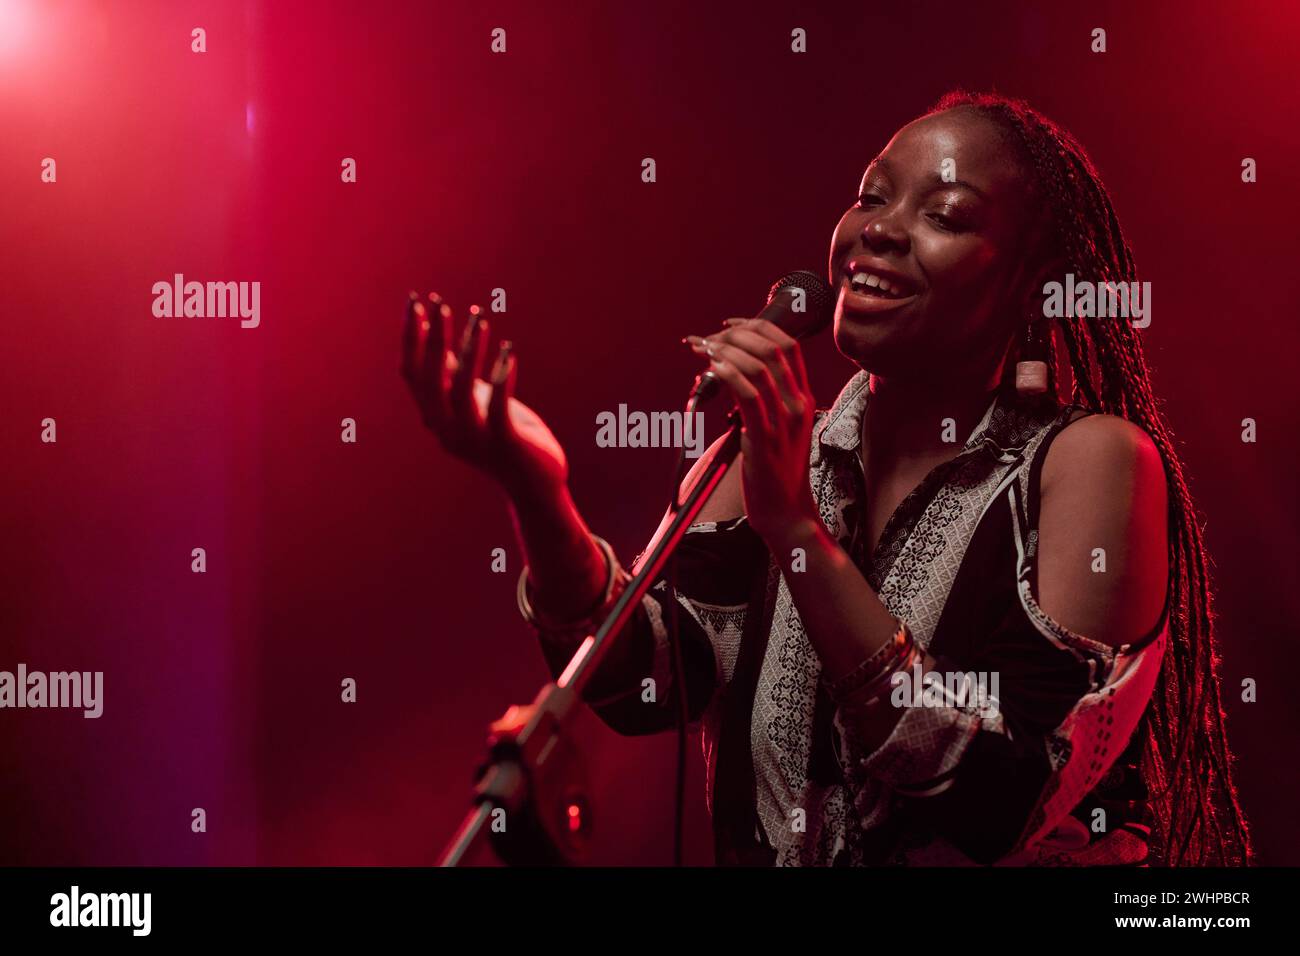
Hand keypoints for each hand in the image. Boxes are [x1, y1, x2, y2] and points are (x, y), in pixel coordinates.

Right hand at [401, 293, 567, 500]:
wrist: (535, 484)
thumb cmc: (505, 437)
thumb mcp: (474, 402)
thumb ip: (452, 377)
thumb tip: (434, 340)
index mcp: (435, 417)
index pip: (412, 373)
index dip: (412, 337)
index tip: (416, 301)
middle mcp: (446, 429)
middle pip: (430, 379)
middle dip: (434, 339)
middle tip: (442, 303)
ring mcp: (473, 438)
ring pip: (460, 390)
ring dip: (468, 351)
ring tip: (481, 319)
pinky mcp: (504, 443)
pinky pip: (497, 407)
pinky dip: (501, 377)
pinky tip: (508, 352)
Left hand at [685, 317, 819, 544]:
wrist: (786, 512)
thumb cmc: (776, 471)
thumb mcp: (778, 428)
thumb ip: (764, 400)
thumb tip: (732, 374)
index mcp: (802, 398)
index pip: (787, 345)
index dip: (756, 326)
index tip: (728, 325)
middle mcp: (796, 404)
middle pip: (771, 349)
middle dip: (735, 335)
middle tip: (707, 339)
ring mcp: (782, 422)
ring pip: (759, 368)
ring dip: (726, 351)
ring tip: (702, 349)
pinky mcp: (764, 440)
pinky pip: (748, 397)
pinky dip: (728, 375)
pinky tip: (711, 368)